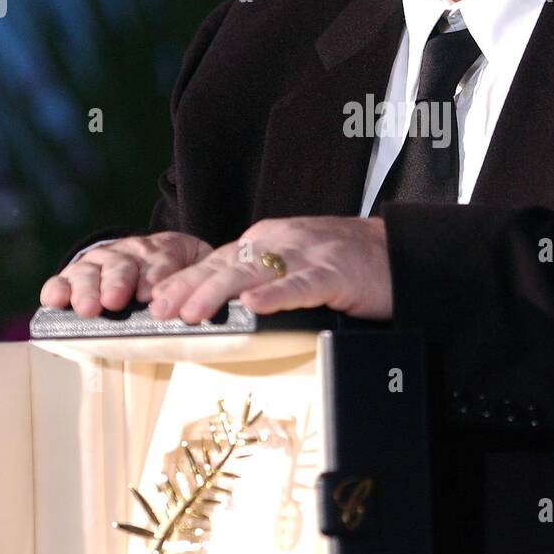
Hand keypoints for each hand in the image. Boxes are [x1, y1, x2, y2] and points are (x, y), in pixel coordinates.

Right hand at [39, 232, 212, 316]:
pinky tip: (54, 300)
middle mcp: (130, 253)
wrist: (155, 254)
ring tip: (87, 308)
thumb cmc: (179, 272)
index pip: (160, 261)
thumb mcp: (198, 268)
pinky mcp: (78, 273)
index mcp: (163, 250)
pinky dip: (57, 289)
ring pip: (92, 271)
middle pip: (122, 266)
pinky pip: (64, 280)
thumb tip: (212, 301)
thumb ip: (201, 281)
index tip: (149, 294)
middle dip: (118, 282)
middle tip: (115, 301)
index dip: (154, 276)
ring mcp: (101, 262)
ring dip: (88, 289)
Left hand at [147, 216, 392, 322]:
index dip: (184, 280)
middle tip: (160, 311)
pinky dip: (277, 296)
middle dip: (189, 288)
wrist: (398, 249)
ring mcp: (307, 256)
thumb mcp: (294, 263)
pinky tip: (255, 306)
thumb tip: (219, 306)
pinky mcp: (334, 274)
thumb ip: (260, 277)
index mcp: (268, 240)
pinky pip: (301, 285)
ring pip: (255, 272)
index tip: (155, 300)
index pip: (217, 259)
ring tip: (192, 313)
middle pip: (227, 264)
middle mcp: (281, 242)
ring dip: (219, 292)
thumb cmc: (344, 264)